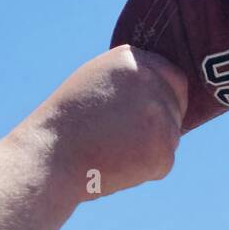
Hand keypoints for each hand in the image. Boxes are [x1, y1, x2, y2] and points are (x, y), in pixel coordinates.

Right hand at [27, 46, 186, 204]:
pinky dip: (146, 170)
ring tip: (114, 151)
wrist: (52, 157)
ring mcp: (160, 116)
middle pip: (176, 106)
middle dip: (161, 124)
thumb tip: (161, 92)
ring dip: (151, 147)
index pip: (172, 77)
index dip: (167, 98)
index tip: (151, 116)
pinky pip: (164, 162)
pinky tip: (118, 165)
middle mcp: (151, 81)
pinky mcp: (163, 151)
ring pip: (171, 136)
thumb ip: (129, 81)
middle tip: (130, 141)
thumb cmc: (66, 126)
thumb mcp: (95, 83)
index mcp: (132, 60)